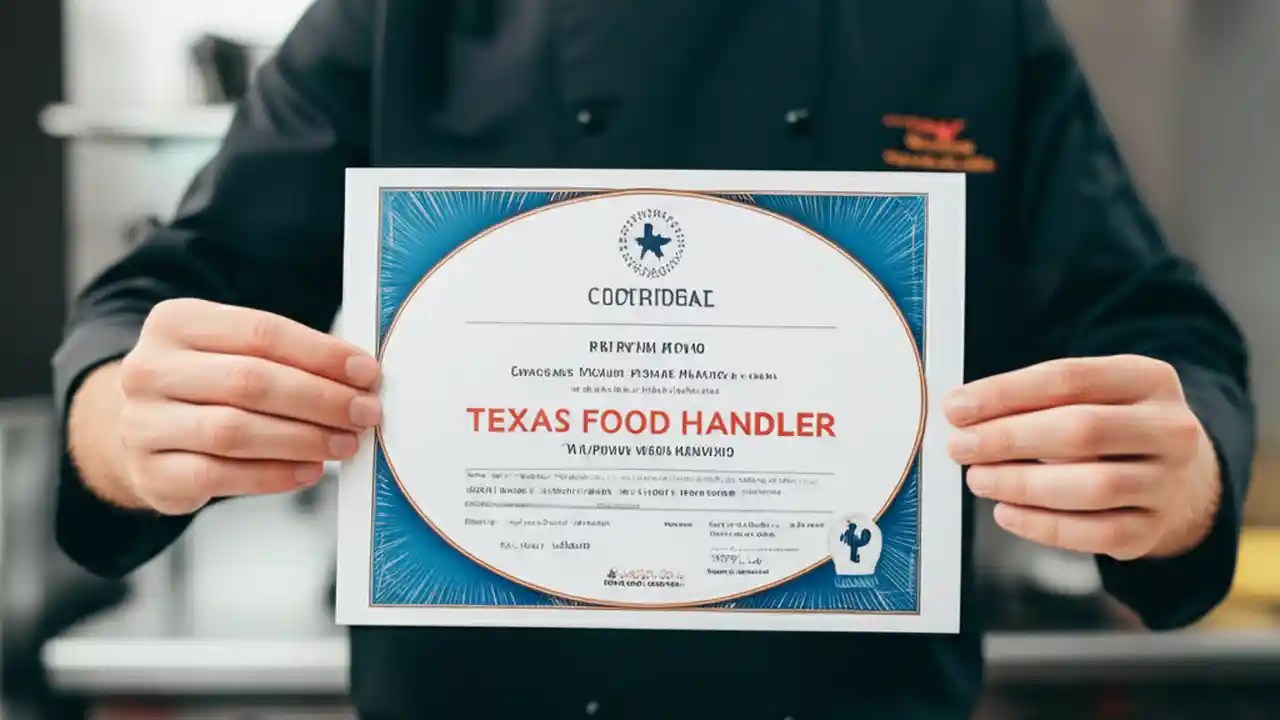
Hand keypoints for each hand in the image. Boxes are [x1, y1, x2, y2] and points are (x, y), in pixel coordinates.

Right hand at [95, 299, 380, 514]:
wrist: (142, 429)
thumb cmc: (204, 386)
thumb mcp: (231, 351)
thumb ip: (286, 356)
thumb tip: (358, 376)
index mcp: (176, 322)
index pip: (260, 332)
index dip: (321, 353)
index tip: (366, 372)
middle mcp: (150, 369)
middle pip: (250, 382)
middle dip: (320, 399)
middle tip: (363, 412)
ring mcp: (143, 423)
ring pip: (234, 431)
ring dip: (303, 439)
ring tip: (345, 443)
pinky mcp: (151, 473)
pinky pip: (220, 476)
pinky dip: (274, 475)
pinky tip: (309, 469)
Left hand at [945, 355, 1221, 560]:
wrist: (1178, 478)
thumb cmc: (1112, 427)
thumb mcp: (1089, 395)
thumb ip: (1032, 399)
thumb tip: (963, 412)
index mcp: (1148, 379)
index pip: (1069, 379)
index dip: (1006, 392)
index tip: (957, 408)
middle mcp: (1170, 430)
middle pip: (1082, 431)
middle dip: (1009, 439)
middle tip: (961, 446)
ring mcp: (1167, 483)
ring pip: (1092, 486)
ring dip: (1022, 484)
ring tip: (978, 478)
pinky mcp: (1152, 529)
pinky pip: (1095, 534)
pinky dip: (1042, 526)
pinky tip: (1006, 512)